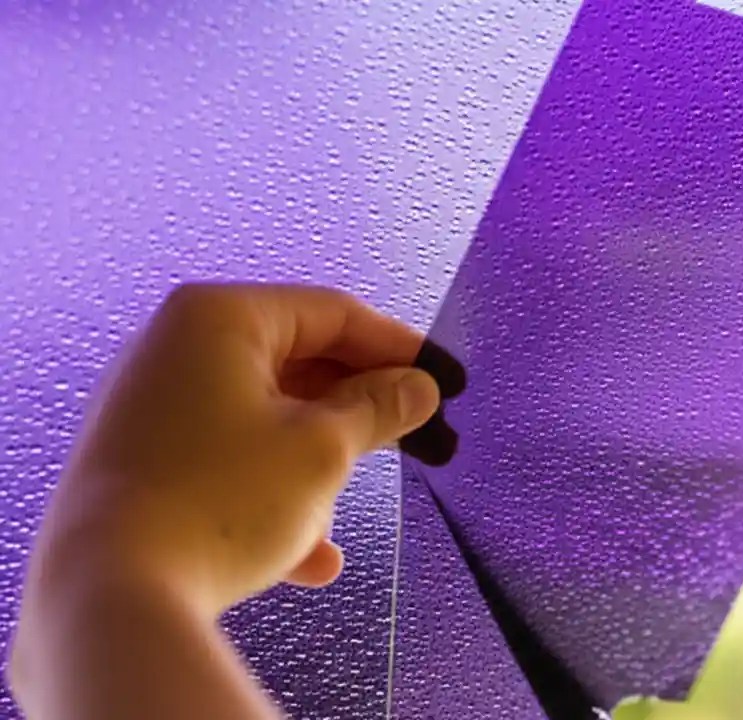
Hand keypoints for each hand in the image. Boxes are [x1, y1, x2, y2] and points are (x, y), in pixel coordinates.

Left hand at [32, 282, 439, 614]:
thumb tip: (418, 389)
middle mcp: (176, 350)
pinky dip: (272, 497)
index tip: (444, 380)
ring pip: (265, 420)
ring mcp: (152, 408)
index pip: (333, 313)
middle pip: (298, 364)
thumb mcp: (322, 449)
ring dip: (315, 467)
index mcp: (219, 319)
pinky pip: (227, 465)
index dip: (399, 347)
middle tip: (418, 437)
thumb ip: (379, 408)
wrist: (110, 592)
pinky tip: (308, 557)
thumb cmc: (217, 501)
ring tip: (340, 518)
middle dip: (359, 412)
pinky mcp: (141, 464)